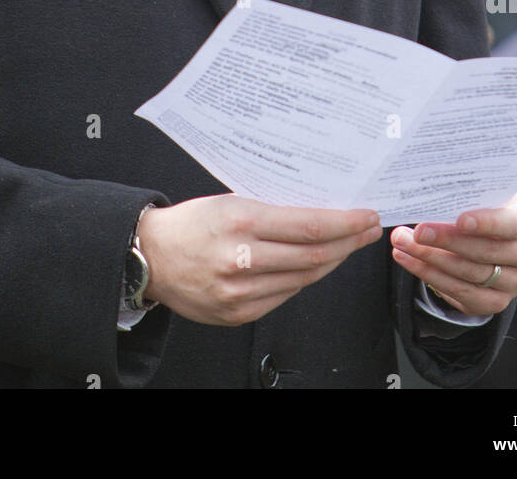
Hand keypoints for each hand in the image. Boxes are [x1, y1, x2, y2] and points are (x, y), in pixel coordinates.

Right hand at [137, 195, 382, 325]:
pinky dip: (304, 280)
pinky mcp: (238, 315)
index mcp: (241, 222)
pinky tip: (314, 266)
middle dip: (348, 243)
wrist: (149, 257)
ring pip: (303, 279)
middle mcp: (242, 260)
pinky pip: (284, 296)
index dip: (345, 224)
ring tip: (346, 247)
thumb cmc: (190, 223)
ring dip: (331, 262)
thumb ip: (271, 210)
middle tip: (367, 231)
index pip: (309, 226)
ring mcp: (240, 293)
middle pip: (314, 255)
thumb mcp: (230, 201)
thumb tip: (319, 211)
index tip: (366, 217)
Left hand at [389, 190, 516, 315]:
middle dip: (448, 241)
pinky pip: (460, 292)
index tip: (460, 219)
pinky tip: (408, 259)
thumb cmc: (486, 202)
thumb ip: (470, 190)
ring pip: (470, 273)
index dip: (489, 223)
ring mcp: (516, 281)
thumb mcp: (487, 191)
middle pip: (488, 252)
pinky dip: (430, 275)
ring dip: (430, 258)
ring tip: (402, 242)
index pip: (515, 223)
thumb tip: (433, 186)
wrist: (491, 231)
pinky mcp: (496, 301)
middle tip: (418, 231)